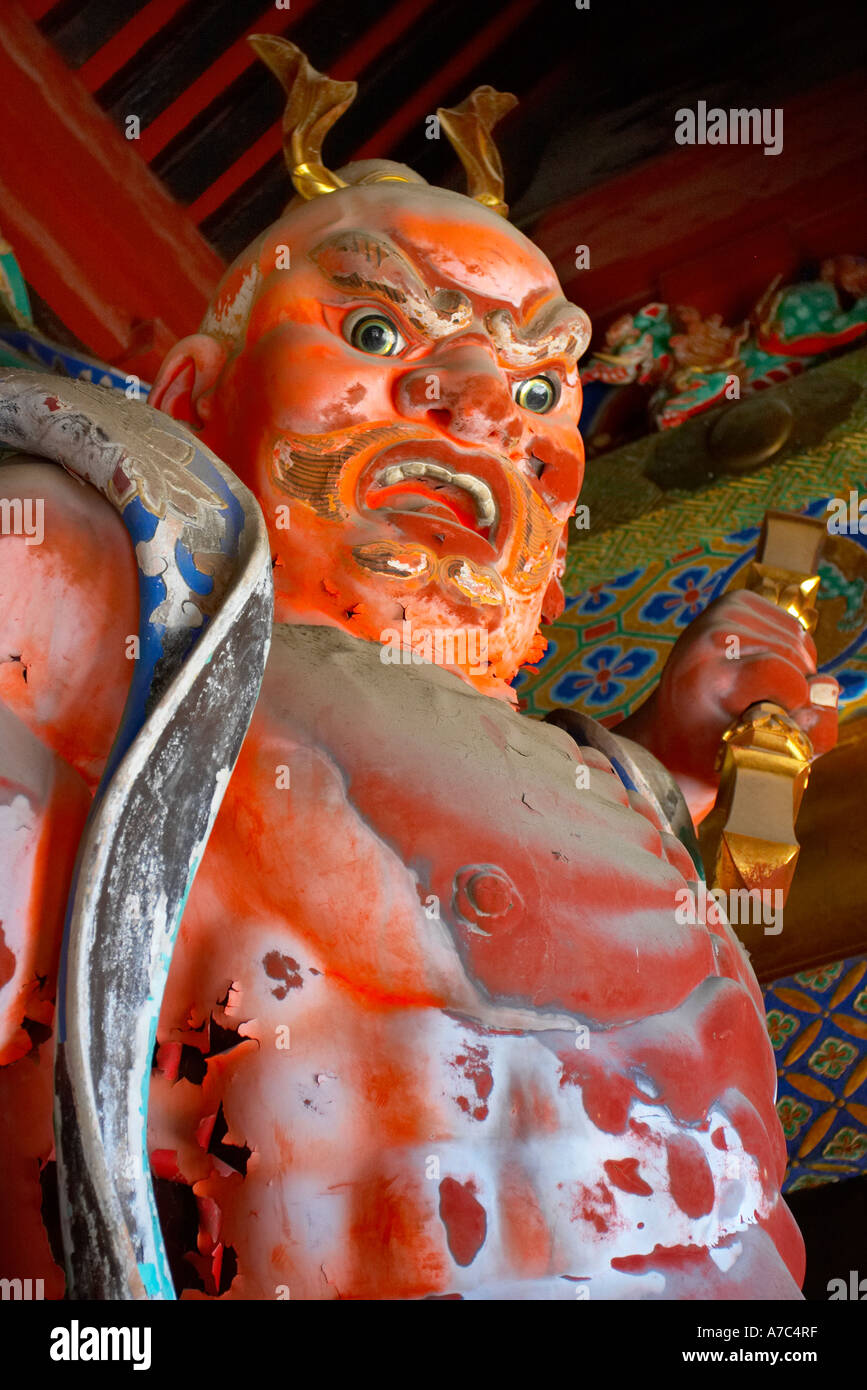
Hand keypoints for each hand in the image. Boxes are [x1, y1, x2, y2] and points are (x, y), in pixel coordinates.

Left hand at [619, 589, 838, 819]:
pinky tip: (765, 673)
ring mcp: (721, 613)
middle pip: (794, 654)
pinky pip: (792, 628)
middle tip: (764, 712)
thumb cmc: (714, 750)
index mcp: (707, 675)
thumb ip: (810, 732)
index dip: (795, 700)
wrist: (674, 728)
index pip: (779, 672)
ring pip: (798, 640)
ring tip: (761, 693)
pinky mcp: (736, 602)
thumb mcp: (763, 758)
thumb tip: (825, 687)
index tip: (778, 721)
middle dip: (797, 689)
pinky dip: (792, 655)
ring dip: (796, 672)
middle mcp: (710, 635)